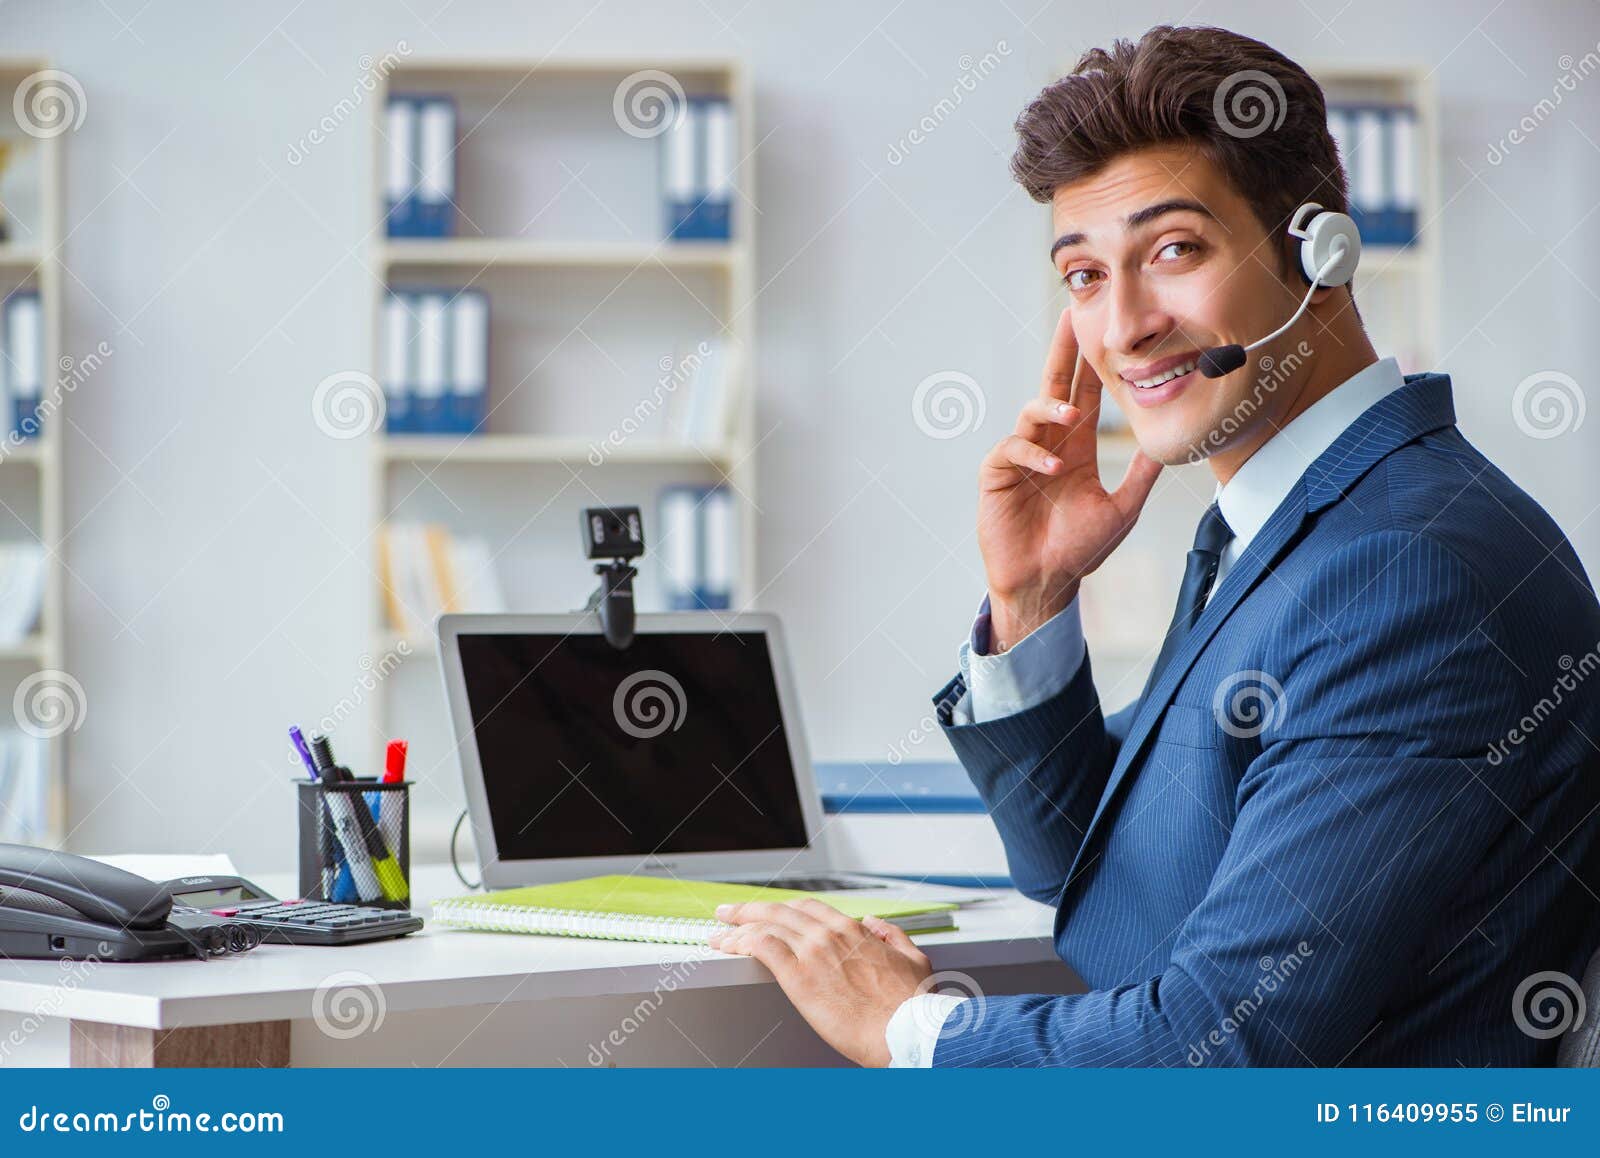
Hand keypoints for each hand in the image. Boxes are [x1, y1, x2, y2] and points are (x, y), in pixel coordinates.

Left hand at [708, 899, 932, 1066]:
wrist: (905, 1030)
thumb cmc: (911, 1005)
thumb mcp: (914, 958)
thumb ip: (891, 935)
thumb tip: (874, 924)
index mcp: (853, 931)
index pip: (808, 908)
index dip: (784, 908)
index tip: (771, 912)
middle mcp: (829, 935)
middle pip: (780, 911)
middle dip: (750, 910)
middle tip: (730, 913)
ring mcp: (812, 953)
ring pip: (766, 925)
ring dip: (738, 926)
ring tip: (720, 932)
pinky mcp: (798, 977)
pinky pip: (761, 947)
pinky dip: (741, 942)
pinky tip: (729, 947)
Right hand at [977, 308, 1161, 647]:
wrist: (1044, 583)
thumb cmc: (1079, 550)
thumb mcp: (1122, 509)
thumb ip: (1142, 474)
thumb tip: (1168, 442)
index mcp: (1077, 448)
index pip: (1085, 394)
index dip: (1090, 362)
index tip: (1097, 328)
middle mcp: (1049, 444)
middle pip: (1055, 387)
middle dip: (1062, 353)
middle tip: (1069, 317)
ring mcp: (1022, 457)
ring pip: (1032, 412)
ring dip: (1051, 409)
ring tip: (1072, 418)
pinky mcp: (997, 475)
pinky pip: (1012, 450)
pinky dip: (1032, 454)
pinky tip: (1052, 469)